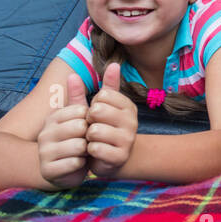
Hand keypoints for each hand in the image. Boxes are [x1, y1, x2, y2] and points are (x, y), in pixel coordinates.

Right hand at [38, 73, 91, 189]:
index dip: (91, 120)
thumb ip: (78, 95)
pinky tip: (78, 163)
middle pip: (80, 127)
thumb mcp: (79, 116)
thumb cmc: (76, 139)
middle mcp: (45, 132)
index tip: (89, 127)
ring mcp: (44, 151)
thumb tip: (73, 73)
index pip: (81, 111)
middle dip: (90, 136)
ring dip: (86, 151)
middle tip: (87, 142)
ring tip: (83, 152)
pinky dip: (81, 164)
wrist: (66, 170)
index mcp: (53, 117)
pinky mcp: (47, 170)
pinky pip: (74, 163)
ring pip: (78, 145)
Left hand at [86, 62, 137, 177]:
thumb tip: (113, 63)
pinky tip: (96, 151)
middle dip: (89, 120)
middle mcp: (132, 121)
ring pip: (95, 130)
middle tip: (93, 127)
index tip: (97, 114)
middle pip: (97, 110)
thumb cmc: (104, 128)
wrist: (111, 158)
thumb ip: (104, 86)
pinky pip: (95, 148)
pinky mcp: (120, 156)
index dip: (93, 104)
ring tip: (94, 140)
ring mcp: (128, 139)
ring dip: (88, 137)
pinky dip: (90, 150)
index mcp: (128, 106)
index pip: (102, 95)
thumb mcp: (102, 105)